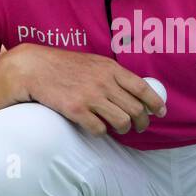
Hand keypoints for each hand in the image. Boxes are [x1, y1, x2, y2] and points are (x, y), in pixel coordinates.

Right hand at [8, 44, 164, 135]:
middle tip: (139, 127)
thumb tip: (133, 92)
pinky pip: (99, 129)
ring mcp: (90, 97)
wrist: (35, 68)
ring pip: (122, 122)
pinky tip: (98, 128)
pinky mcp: (76, 110)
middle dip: (142, 122)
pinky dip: (102, 132)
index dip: (155, 103)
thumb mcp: (93, 62)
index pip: (142, 88)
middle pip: (136, 109)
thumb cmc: (64, 66)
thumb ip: (112, 75)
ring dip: (124, 129)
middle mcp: (104, 82)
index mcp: (111, 68)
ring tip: (120, 129)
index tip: (161, 112)